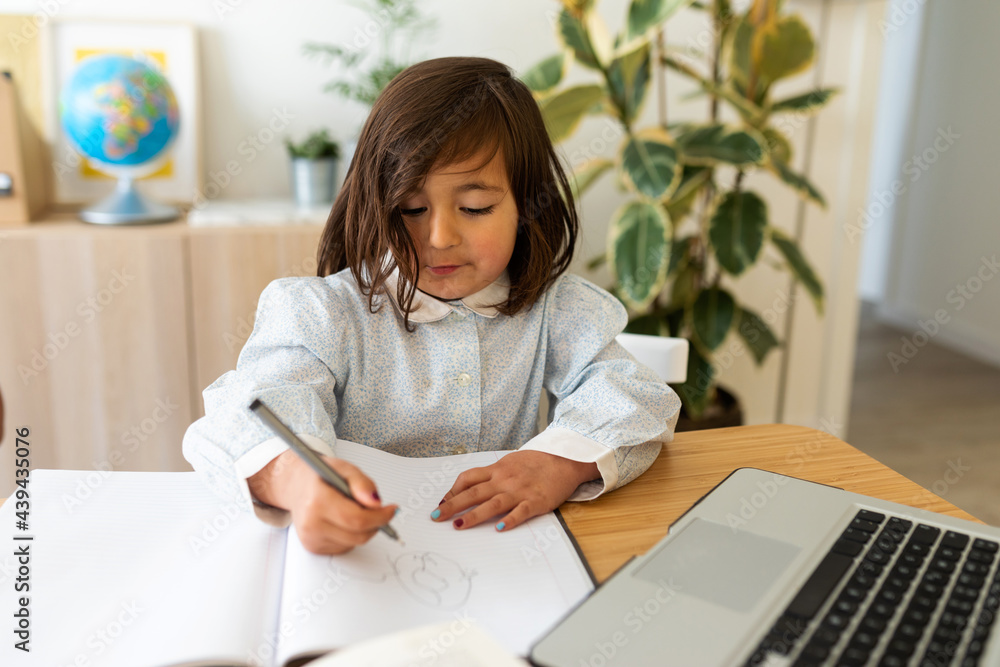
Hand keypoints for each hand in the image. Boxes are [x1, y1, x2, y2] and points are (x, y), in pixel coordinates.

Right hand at [248, 449, 396, 554]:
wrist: (295, 485)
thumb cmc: (321, 476)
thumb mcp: (345, 469)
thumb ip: (362, 484)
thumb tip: (376, 503)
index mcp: (318, 501)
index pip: (356, 519)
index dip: (380, 517)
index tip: (392, 510)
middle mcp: (311, 523)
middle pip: (358, 535)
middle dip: (376, 524)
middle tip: (381, 511)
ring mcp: (311, 538)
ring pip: (354, 543)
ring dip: (364, 530)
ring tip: (356, 510)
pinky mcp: (313, 547)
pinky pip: (344, 547)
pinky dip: (351, 535)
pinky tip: (343, 520)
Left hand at [432, 450, 598, 531]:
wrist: (564, 459)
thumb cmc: (535, 462)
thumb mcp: (509, 462)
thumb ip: (492, 475)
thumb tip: (471, 487)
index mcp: (497, 469)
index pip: (468, 479)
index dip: (452, 491)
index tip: (440, 503)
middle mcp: (504, 480)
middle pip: (474, 492)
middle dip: (452, 505)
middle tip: (436, 516)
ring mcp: (520, 491)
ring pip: (492, 504)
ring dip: (473, 515)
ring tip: (458, 526)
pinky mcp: (536, 501)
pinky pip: (521, 512)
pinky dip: (509, 520)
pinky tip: (498, 529)